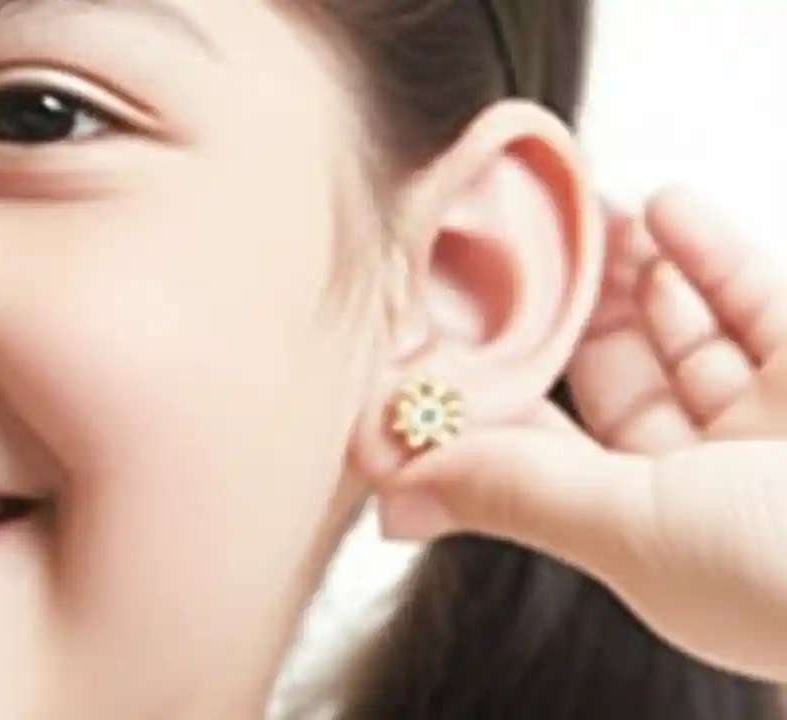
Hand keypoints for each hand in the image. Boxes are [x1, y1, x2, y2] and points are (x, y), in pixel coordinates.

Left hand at [374, 188, 786, 682]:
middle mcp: (711, 482)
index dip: (502, 384)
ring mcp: (776, 426)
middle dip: (570, 309)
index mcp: (649, 531)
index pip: (549, 447)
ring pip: (688, 332)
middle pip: (619, 377)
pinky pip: (761, 305)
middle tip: (523, 245)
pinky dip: (711, 254)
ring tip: (586, 210)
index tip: (455, 323)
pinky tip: (665, 209)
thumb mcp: (629, 528)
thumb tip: (393, 496)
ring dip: (636, 269)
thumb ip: (513, 493)